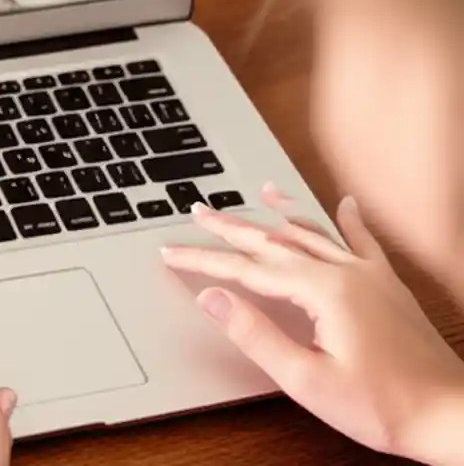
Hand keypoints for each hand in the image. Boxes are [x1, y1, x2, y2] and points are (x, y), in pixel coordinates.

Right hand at [162, 185, 463, 462]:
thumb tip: (212, 298)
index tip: (171, 253)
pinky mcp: (388, 287)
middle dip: (231, 227)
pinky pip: (362, 241)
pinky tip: (344, 202)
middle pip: (274, 241)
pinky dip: (347, 219)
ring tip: (257, 193)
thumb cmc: (383, 406)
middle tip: (198, 213)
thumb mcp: (305, 379)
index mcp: (323, 291)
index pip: (246, 268)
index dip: (204, 260)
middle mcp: (346, 273)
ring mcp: (370, 276)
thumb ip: (255, 334)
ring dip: (279, 214)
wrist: (449, 415)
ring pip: (313, 233)